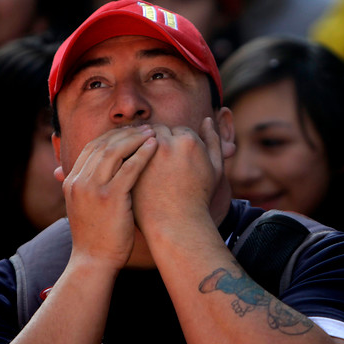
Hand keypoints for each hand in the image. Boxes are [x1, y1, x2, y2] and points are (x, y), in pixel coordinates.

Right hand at [57, 125, 156, 270]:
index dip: (112, 135)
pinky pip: (129, 168)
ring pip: (115, 151)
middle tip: (144, 127)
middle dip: (126, 133)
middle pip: (103, 145)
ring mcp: (93, 189)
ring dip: (136, 138)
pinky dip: (143, 154)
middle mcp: (79, 181)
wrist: (93, 261)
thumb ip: (83, 186)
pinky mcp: (111, 198)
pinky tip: (155, 147)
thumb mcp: (81, 207)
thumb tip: (85, 170)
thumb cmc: (94, 236)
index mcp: (71, 181)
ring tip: (153, 133)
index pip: (91, 147)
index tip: (129, 131)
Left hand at [132, 118, 222, 234]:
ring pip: (140, 139)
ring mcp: (147, 155)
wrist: (176, 224)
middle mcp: (167, 143)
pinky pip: (128, 151)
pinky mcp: (132, 166)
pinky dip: (130, 155)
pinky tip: (134, 166)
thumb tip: (207, 120)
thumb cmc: (199, 197)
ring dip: (141, 145)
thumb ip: (213, 141)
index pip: (180, 129)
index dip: (178, 141)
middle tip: (156, 154)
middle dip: (157, 140)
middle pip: (158, 130)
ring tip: (145, 159)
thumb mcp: (215, 169)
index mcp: (189, 141)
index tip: (175, 152)